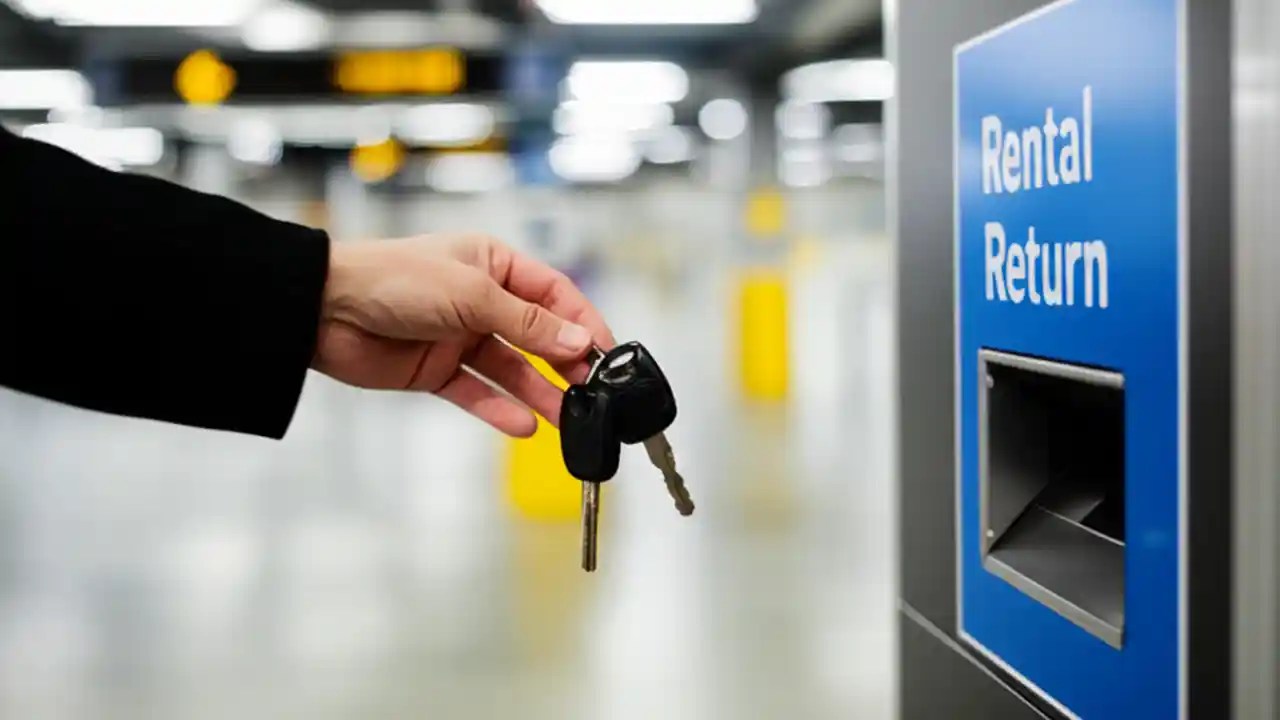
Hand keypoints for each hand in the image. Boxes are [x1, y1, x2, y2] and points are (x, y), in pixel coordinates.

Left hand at [315, 235, 615, 437]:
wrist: (323, 310)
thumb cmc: (391, 278)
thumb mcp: (471, 294)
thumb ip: (526, 324)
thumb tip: (577, 341)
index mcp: (493, 264)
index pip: (554, 295)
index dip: (582, 323)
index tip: (606, 354)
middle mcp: (481, 299)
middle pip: (537, 336)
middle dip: (565, 364)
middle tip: (591, 390)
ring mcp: (459, 336)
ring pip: (511, 370)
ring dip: (539, 393)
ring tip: (567, 418)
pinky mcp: (437, 370)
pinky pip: (478, 393)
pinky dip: (499, 409)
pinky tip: (523, 425)